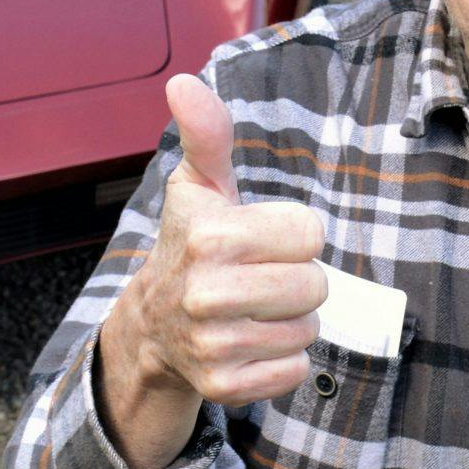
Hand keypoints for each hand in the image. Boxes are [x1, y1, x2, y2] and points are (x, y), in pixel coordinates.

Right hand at [97, 75, 327, 468]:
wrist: (152, 328)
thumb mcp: (199, 186)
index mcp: (210, 238)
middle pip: (316, 283)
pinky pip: (295, 370)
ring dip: (289, 318)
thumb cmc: (191, 243)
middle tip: (258, 276)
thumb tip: (183, 82)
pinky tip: (248, 342)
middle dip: (296, 277)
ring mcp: (214, 345)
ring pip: (308, 328)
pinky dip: (281, 359)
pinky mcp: (225, 387)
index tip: (261, 237)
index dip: (293, 232)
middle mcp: (207, 294)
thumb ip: (207, 133)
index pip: (311, 232)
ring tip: (251, 308)